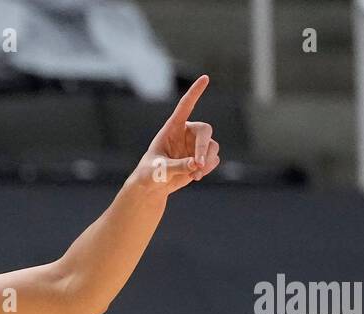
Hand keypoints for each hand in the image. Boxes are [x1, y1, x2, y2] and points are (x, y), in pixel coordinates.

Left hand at [129, 75, 219, 194]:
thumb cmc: (150, 173)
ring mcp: (195, 145)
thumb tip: (195, 164)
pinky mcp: (202, 157)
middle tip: (198, 164)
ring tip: (195, 175)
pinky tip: (196, 176)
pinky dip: (207, 168)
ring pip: (212, 147)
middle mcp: (187, 132)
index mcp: (172, 128)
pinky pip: (213, 159)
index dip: (195, 92)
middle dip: (203, 148)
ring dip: (206, 161)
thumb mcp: (158, 170)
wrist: (153, 186)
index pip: (185, 106)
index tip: (205, 78)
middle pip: (205, 130)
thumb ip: (176, 166)